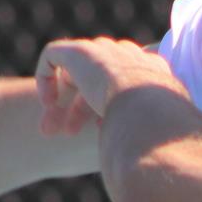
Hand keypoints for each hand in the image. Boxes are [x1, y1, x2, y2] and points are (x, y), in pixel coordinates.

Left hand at [36, 38, 184, 133]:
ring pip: (75, 71)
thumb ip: (144, 134)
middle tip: (68, 134)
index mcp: (154, 72)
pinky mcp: (79, 50)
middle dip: (81, 106)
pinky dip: (46, 77)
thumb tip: (133, 151)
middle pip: (99, 75)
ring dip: (63, 101)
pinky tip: (47, 104)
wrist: (149, 112)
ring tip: (49, 131)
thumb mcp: (156, 135)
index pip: (127, 82)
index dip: (108, 107)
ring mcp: (105, 51)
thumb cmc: (156, 133)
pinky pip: (54, 55)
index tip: (101, 130)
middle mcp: (130, 56)